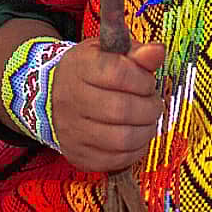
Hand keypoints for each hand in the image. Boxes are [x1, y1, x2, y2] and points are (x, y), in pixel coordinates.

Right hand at [50, 39, 165, 172]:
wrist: (54, 96)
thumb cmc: (90, 71)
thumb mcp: (109, 51)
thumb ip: (136, 52)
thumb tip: (157, 52)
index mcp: (80, 67)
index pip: (118, 73)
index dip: (143, 79)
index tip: (148, 81)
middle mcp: (71, 100)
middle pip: (122, 109)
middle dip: (150, 107)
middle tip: (153, 103)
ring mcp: (72, 131)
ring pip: (122, 139)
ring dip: (146, 130)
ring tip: (147, 120)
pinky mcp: (78, 155)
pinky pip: (117, 160)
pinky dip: (136, 150)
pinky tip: (136, 136)